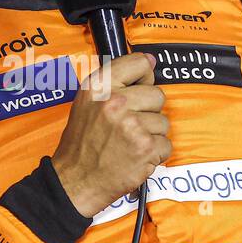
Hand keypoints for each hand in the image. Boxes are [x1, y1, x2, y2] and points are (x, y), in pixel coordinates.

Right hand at [51, 51, 170, 217]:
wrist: (75, 181)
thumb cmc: (81, 144)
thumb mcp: (87, 102)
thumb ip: (116, 80)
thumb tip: (149, 61)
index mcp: (99, 86)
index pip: (139, 63)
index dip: (144, 76)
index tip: (140, 87)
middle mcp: (115, 102)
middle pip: (157, 95)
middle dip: (148, 112)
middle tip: (128, 127)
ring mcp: (132, 125)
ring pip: (164, 122)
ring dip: (151, 135)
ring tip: (129, 143)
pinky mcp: (145, 147)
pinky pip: (166, 144)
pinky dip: (155, 154)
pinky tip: (135, 157)